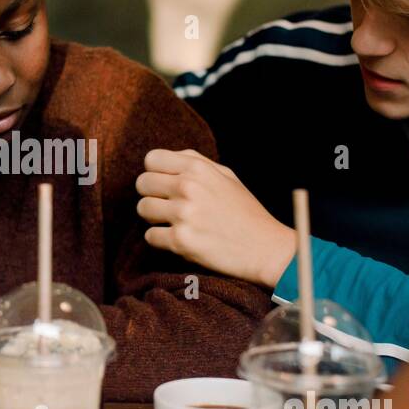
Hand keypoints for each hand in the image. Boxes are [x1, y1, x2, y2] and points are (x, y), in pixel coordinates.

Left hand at [136, 148, 296, 286]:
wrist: (266, 248)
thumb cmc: (246, 212)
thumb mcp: (226, 176)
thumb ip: (195, 163)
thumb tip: (163, 160)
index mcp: (198, 168)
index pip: (151, 159)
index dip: (156, 173)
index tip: (165, 185)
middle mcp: (188, 187)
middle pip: (142, 183)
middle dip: (152, 195)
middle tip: (168, 206)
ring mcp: (183, 214)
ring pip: (142, 209)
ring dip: (154, 218)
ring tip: (175, 223)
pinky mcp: (180, 240)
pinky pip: (150, 236)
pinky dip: (161, 240)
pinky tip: (179, 240)